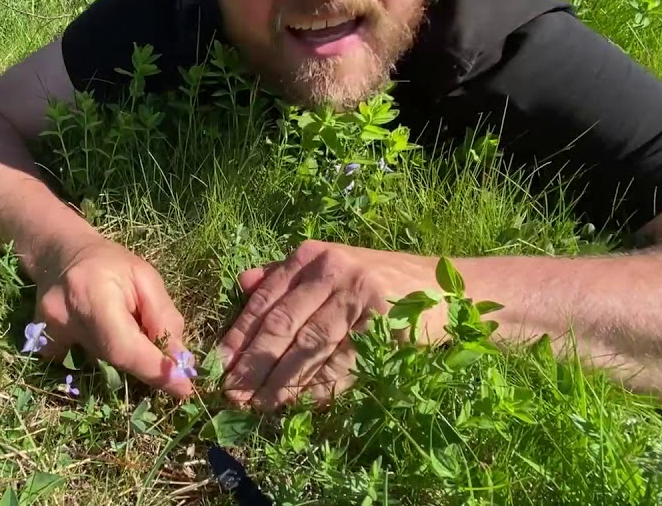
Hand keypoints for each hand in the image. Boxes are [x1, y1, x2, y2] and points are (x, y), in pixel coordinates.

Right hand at [32, 237, 192, 397]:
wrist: (61, 254)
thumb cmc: (109, 262)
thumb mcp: (146, 278)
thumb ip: (163, 318)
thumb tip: (181, 362)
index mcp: (91, 293)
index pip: (124, 347)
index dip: (155, 371)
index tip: (184, 388)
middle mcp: (64, 316)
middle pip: (114, 358)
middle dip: (145, 360)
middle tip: (163, 350)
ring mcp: (48, 332)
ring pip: (101, 361)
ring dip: (123, 352)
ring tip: (123, 322)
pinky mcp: (42, 343)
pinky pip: (79, 361)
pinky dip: (99, 353)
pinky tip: (98, 329)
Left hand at [216, 240, 436, 411]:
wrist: (442, 289)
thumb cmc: (378, 281)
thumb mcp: (329, 268)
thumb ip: (286, 276)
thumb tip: (243, 284)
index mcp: (311, 256)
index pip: (265, 300)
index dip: (239, 335)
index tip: (218, 366)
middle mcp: (332, 270)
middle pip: (282, 326)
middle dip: (253, 364)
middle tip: (232, 393)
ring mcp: (358, 296)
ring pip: (309, 348)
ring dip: (282, 381)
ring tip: (260, 404)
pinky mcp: (383, 324)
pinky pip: (342, 363)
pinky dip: (319, 387)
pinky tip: (300, 404)